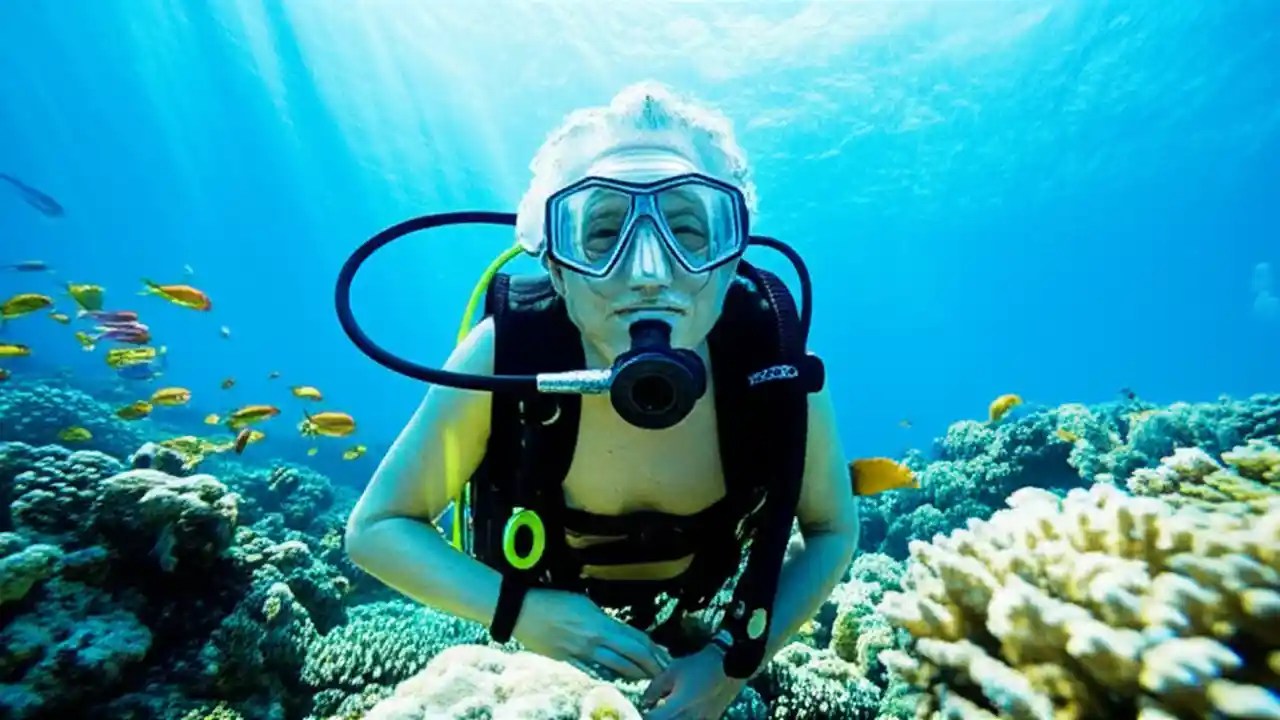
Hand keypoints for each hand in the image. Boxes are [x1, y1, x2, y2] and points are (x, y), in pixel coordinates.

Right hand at [512, 588, 671, 679]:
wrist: (522, 611)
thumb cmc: (553, 600)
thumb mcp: (583, 603)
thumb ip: (602, 619)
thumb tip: (615, 630)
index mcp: (601, 623)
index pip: (635, 640)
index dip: (653, 651)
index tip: (666, 657)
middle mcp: (594, 641)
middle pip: (630, 657)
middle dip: (650, 666)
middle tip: (663, 673)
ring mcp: (580, 653)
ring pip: (614, 668)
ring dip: (633, 674)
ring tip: (646, 679)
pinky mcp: (567, 661)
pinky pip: (592, 671)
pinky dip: (608, 675)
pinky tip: (617, 679)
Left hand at [642, 646, 747, 719]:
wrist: (730, 665)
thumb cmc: (698, 665)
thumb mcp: (673, 670)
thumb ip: (656, 687)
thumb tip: (646, 700)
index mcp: (677, 705)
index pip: (654, 718)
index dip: (645, 715)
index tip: (643, 710)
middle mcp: (689, 717)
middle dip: (660, 716)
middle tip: (658, 707)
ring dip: (673, 716)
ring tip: (671, 707)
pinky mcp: (712, 719)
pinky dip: (686, 717)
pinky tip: (686, 710)